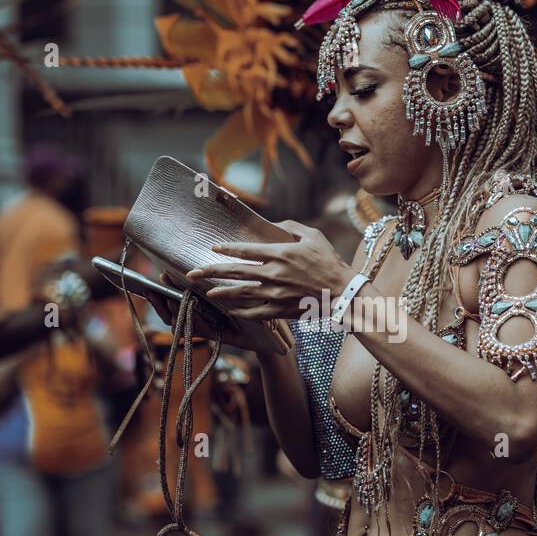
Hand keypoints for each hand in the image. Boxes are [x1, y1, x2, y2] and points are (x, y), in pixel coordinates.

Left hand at [185, 220, 353, 322]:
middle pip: (236, 272)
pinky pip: (255, 312)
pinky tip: (230, 310)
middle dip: (211, 271)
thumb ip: (291, 227)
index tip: (213, 248)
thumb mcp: (313, 236)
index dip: (227, 248)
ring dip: (222, 291)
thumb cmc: (330, 262)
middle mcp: (273, 273)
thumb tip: (275, 224)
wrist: (343, 292)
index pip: (246, 250)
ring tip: (207, 290)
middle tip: (193, 273)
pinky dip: (241, 311)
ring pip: (241, 293)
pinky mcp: (281, 309)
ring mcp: (275, 293)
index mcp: (280, 253)